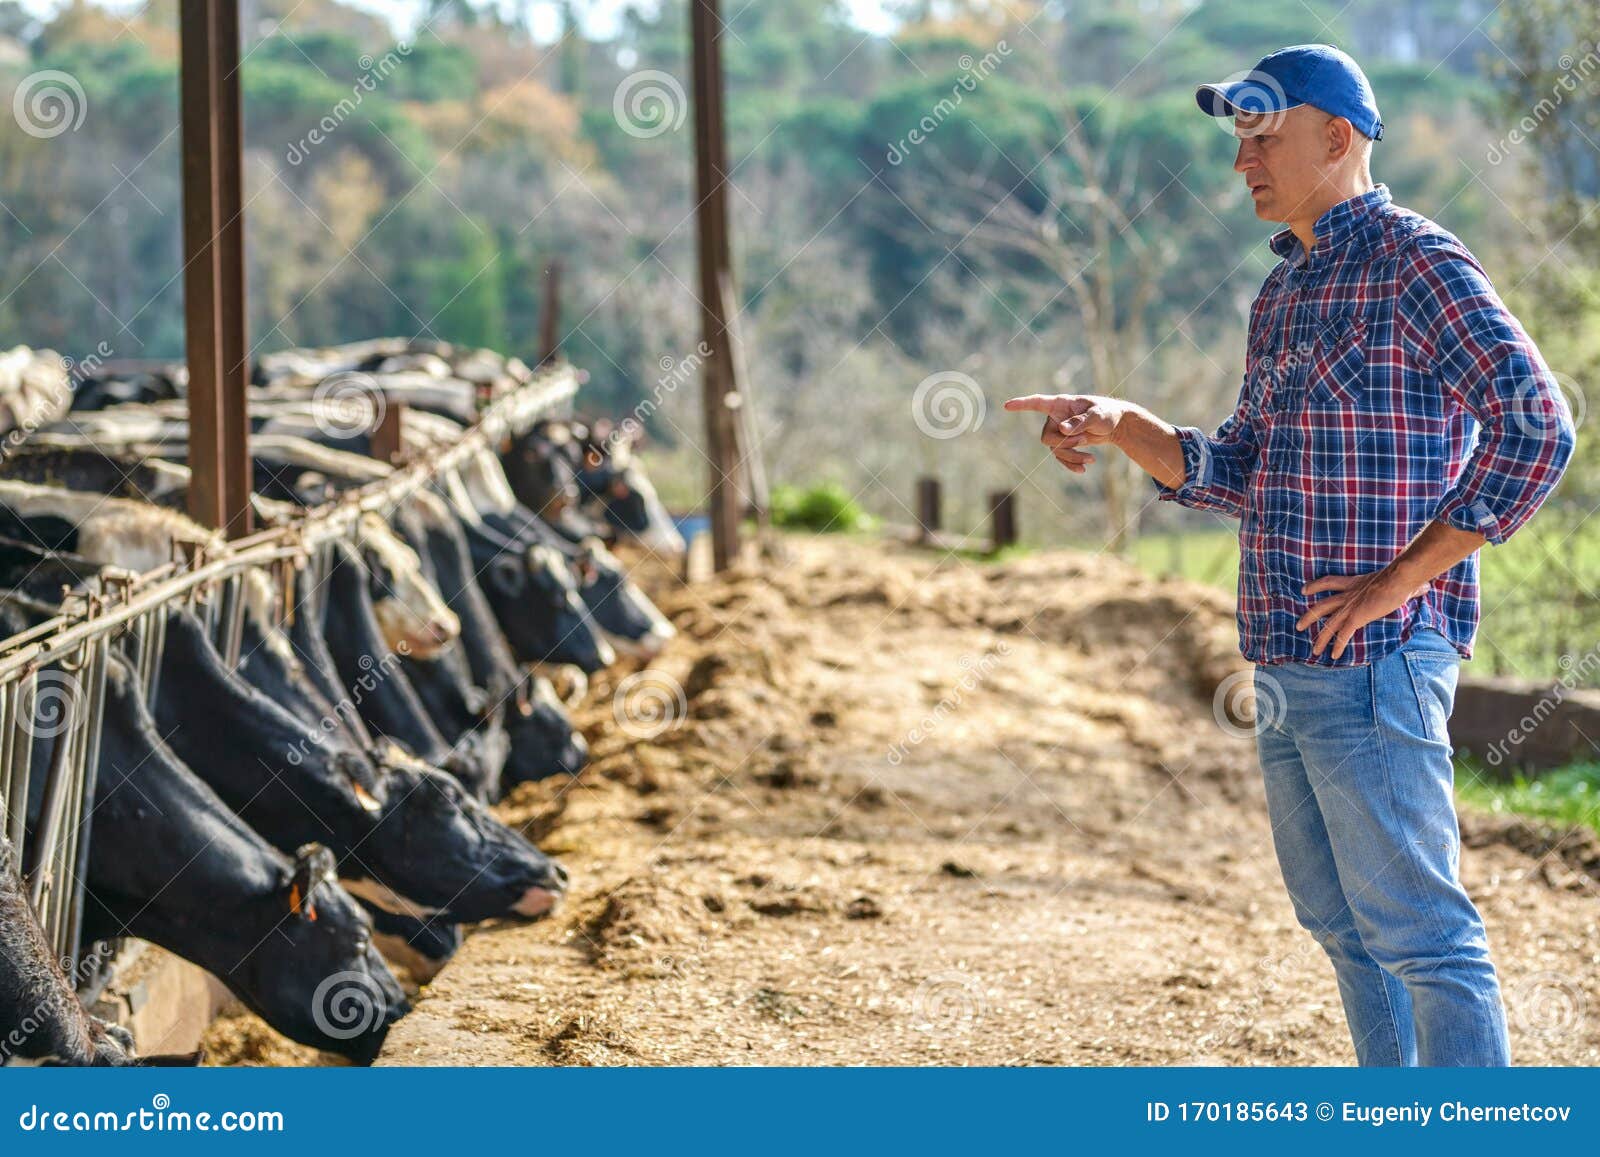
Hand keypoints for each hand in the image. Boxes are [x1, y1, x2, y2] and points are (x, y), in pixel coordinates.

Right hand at [1003, 394, 1131, 473]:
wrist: (1115, 425)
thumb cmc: (1107, 414)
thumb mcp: (1097, 416)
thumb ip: (1080, 422)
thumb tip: (1061, 429)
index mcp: (1061, 404)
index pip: (1037, 403)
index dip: (1022, 404)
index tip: (1007, 406)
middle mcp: (1055, 418)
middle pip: (1047, 437)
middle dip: (1065, 444)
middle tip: (1083, 441)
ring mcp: (1059, 432)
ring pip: (1055, 450)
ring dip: (1072, 456)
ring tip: (1091, 459)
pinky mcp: (1065, 444)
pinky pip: (1061, 457)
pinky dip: (1072, 464)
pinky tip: (1084, 469)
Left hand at [1296, 568, 1431, 659]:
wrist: (1398, 578)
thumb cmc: (1401, 577)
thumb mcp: (1401, 582)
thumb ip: (1409, 587)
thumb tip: (1425, 586)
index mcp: (1354, 583)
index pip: (1329, 582)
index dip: (1315, 586)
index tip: (1304, 590)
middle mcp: (1348, 595)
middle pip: (1321, 606)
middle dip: (1309, 617)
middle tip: (1298, 626)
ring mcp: (1350, 607)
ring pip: (1328, 624)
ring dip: (1320, 637)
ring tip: (1313, 649)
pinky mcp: (1356, 617)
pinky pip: (1342, 635)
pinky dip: (1337, 645)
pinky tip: (1333, 655)